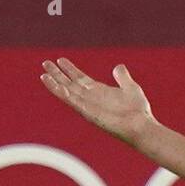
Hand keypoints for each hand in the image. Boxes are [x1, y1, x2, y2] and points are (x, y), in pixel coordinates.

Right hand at [40, 58, 155, 144]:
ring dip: (54, 82)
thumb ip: (122, 77)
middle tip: (46, 63)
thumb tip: (118, 67)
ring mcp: (87, 105)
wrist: (141, 125)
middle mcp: (91, 98)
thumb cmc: (138, 111)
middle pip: (70, 83)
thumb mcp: (130, 88)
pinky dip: (59, 91)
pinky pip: (70, 99)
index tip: (60, 60)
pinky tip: (50, 82)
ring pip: (66, 91)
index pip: (80, 78)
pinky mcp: (86, 111)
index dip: (71, 69)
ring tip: (43, 73)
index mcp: (99, 92)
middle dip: (58, 74)